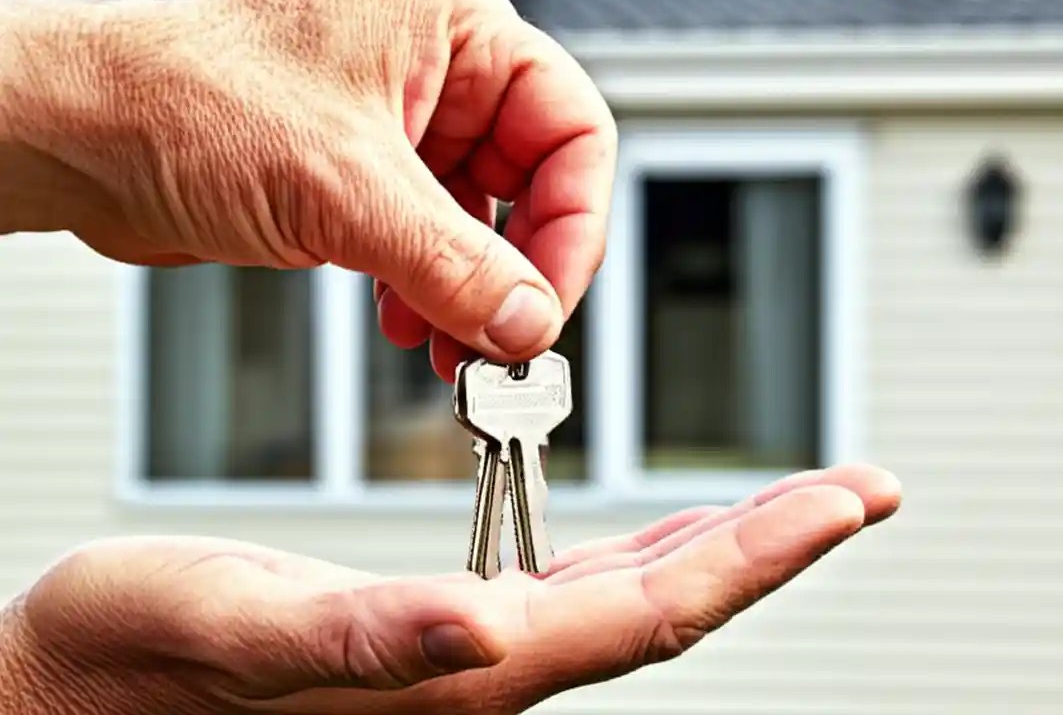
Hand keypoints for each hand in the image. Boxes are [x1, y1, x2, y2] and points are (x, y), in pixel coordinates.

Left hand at [0, 0, 614, 376]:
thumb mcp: (346, 187)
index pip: (567, 124)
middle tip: (507, 337)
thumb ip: (455, 264)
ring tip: (458, 347)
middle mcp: (430, 66)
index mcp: (450, 22)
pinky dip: (428, 289)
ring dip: (472, 292)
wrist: (72, 137)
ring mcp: (395, 122)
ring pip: (479, 220)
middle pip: (529, 179)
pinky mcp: (359, 172)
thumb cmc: (172, 94)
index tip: (549, 298)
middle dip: (517, 270)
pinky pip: (427, 240)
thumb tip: (528, 320)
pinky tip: (413, 323)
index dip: (573, 222)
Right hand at [0, 467, 898, 714]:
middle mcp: (487, 669)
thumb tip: (472, 628)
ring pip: (635, 597)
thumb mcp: (233, 630)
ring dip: (725, 545)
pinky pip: (575, 592)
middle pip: (671, 603)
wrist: (81, 694)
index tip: (843, 502)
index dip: (760, 554)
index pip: (654, 610)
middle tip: (859, 490)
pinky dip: (642, 552)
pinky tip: (666, 532)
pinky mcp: (440, 636)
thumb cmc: (135, 668)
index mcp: (464, 669)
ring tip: (797, 504)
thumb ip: (359, 641)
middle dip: (774, 543)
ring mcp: (471, 657)